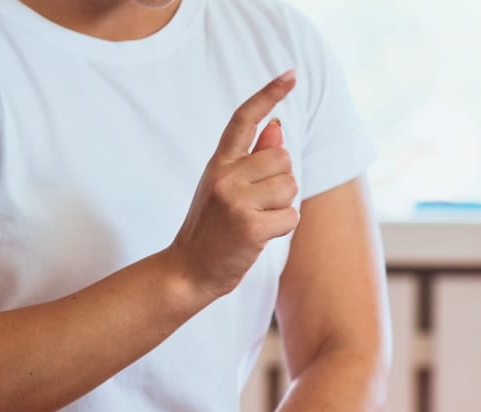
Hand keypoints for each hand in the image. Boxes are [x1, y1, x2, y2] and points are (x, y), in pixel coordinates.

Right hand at [167, 70, 300, 300]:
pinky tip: (259, 236)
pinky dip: (283, 228)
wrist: (188, 269)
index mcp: (218, 162)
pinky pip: (292, 216)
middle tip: (256, 206)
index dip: (268, 94)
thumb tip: (277, 127)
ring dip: (283, 207)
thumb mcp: (226, 187)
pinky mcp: (249, 225)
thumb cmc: (213, 228)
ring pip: (290, 187)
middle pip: (283, 159)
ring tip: (256, 221)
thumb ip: (252, 159)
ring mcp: (235, 199)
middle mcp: (224, 175)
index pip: (243, 119)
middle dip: (281, 183)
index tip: (292, 74)